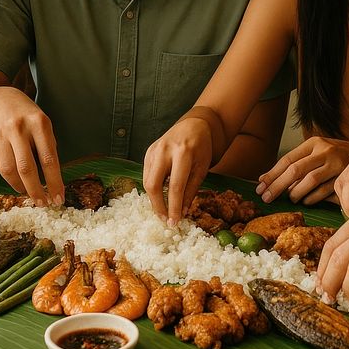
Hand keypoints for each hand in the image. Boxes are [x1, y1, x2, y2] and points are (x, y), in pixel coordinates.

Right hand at [0, 87, 63, 206]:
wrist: (0, 101)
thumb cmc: (29, 118)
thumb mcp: (43, 126)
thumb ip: (47, 149)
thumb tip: (54, 182)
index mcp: (39, 123)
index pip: (49, 159)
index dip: (54, 182)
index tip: (59, 198)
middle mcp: (19, 128)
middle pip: (27, 167)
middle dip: (36, 190)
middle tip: (43, 203)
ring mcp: (2, 136)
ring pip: (10, 170)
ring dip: (22, 187)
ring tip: (31, 195)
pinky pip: (1, 167)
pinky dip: (11, 180)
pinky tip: (19, 184)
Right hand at [143, 111, 218, 225]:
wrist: (194, 125)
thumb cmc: (201, 148)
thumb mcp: (202, 169)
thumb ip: (191, 191)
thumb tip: (182, 213)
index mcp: (183, 153)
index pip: (175, 186)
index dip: (174, 207)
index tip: (174, 223)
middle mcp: (164, 150)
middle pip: (153, 184)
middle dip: (158, 206)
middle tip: (165, 220)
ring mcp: (153, 149)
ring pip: (147, 181)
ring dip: (154, 199)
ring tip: (163, 211)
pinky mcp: (148, 151)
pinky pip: (146, 174)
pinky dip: (153, 188)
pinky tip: (160, 196)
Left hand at [256, 136, 348, 203]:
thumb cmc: (339, 158)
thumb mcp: (318, 154)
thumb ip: (295, 164)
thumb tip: (264, 179)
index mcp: (314, 142)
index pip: (287, 159)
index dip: (272, 174)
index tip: (260, 187)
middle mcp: (325, 150)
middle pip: (295, 169)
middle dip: (277, 186)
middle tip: (266, 198)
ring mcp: (337, 163)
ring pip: (309, 180)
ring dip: (296, 193)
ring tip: (290, 199)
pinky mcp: (347, 176)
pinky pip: (324, 190)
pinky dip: (312, 198)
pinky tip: (306, 202)